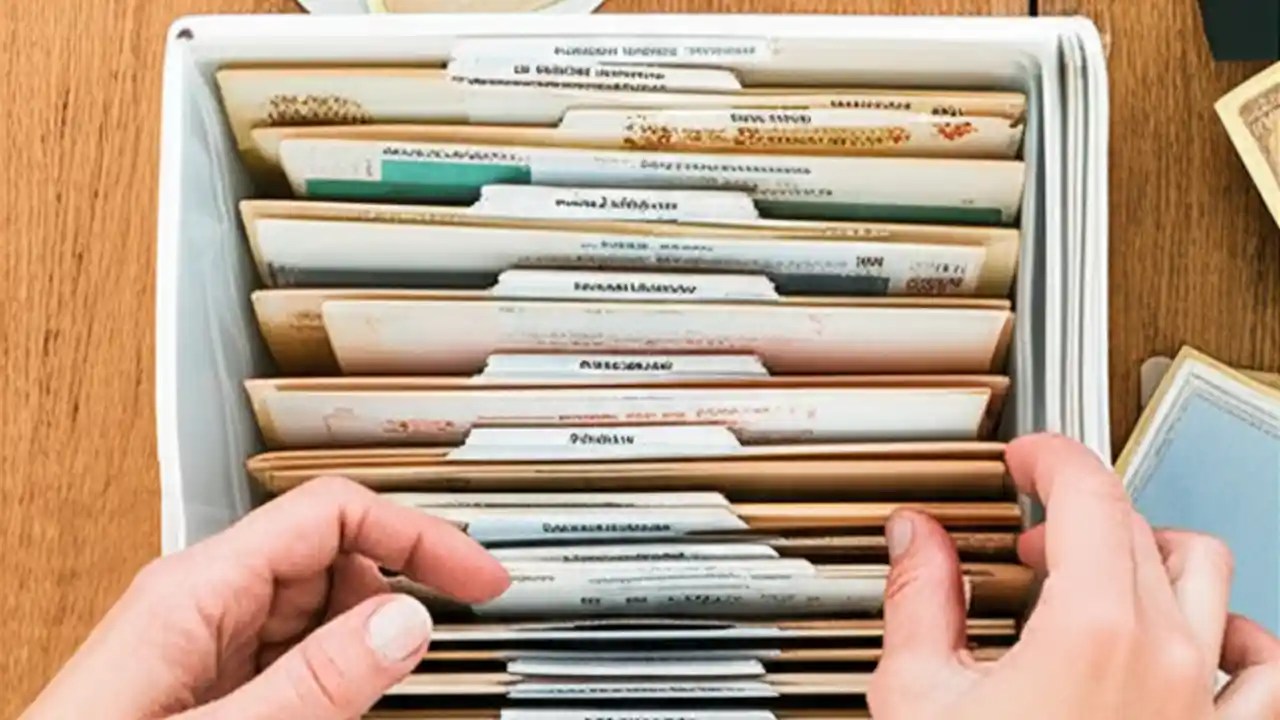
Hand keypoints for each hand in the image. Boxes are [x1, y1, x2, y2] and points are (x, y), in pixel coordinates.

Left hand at [21, 476, 510, 719]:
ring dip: (359, 643)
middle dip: (391, 593)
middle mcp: (198, 603)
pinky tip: (335, 708)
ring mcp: (199, 645)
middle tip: (434, 641)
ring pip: (313, 611)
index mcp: (195, 589)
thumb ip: (316, 682)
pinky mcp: (203, 687)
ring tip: (372, 693)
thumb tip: (406, 622)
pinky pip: (287, 657)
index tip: (477, 574)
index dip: (417, 534)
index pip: (330, 513)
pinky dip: (328, 675)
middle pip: (329, 556)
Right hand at [870, 433, 1279, 718]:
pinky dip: (1234, 636)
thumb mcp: (921, 696)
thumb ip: (920, 600)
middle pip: (1140, 527)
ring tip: (1109, 571)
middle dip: (1079, 511)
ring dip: (1154, 555)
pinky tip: (1201, 641)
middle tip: (1033, 532)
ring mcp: (1206, 707)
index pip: (1090, 493)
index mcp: (1093, 632)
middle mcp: (1167, 659)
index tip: (1027, 459)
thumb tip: (915, 540)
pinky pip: (1266, 670)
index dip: (1051, 457)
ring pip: (1211, 580)